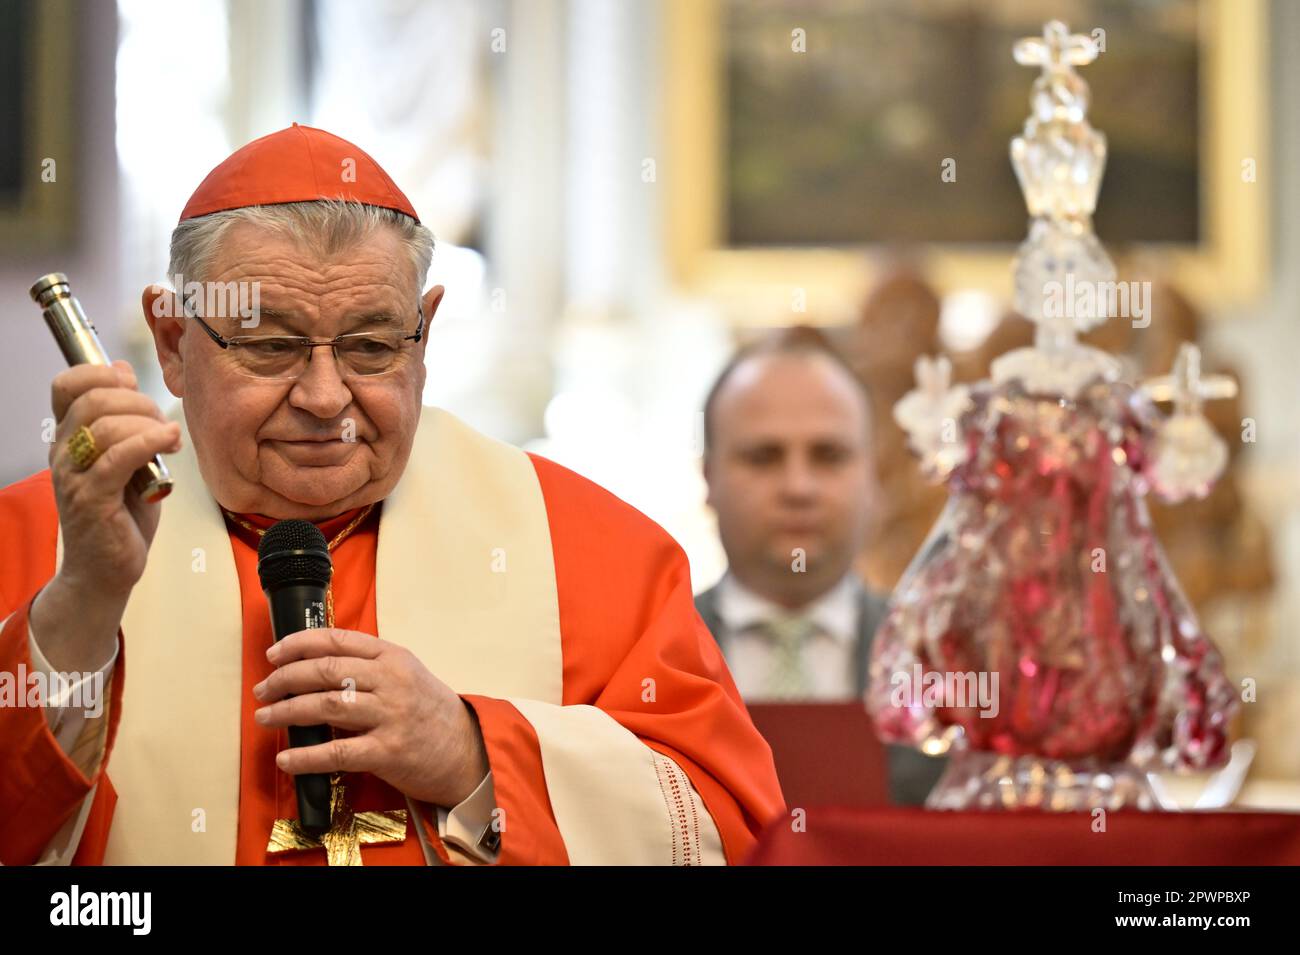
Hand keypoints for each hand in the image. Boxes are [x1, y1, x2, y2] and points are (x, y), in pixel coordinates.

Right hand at [47, 360, 179, 597]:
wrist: (105, 571)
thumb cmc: (120, 515)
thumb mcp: (125, 459)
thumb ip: (123, 418)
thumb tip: (121, 371)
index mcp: (68, 439)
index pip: (67, 385)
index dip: (101, 374)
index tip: (133, 388)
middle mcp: (63, 453)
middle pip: (93, 400)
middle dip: (138, 401)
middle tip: (162, 422)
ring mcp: (74, 476)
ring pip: (106, 426)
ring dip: (149, 424)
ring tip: (170, 439)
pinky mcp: (92, 499)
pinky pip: (118, 458)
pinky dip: (149, 441)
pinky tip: (169, 440)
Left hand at [253, 628, 489, 807]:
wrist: (465, 749)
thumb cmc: (428, 711)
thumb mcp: (405, 674)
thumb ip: (367, 666)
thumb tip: (312, 666)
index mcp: (393, 657)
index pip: (337, 640)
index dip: (298, 644)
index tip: (273, 654)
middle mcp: (391, 681)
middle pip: (326, 671)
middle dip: (285, 678)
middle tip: (264, 689)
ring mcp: (390, 716)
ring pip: (327, 706)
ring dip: (287, 711)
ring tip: (265, 717)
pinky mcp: (387, 752)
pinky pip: (337, 752)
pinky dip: (306, 755)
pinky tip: (286, 758)